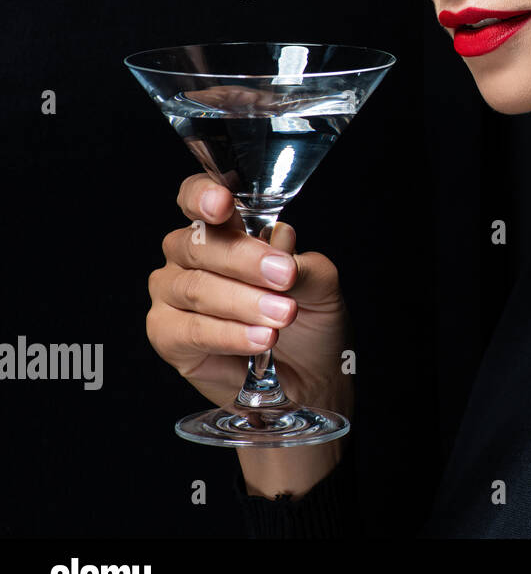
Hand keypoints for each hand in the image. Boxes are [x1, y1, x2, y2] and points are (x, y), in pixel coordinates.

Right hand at [145, 173, 352, 417]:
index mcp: (225, 229)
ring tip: (283, 316)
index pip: (197, 197)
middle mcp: (192, 256)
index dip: (203, 195)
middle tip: (284, 276)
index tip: (222, 203)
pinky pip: (189, 329)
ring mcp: (174, 294)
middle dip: (244, 259)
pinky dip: (228, 334)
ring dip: (243, 302)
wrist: (311, 378)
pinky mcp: (168, 336)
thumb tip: (281, 237)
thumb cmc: (311, 321)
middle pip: (198, 243)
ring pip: (195, 287)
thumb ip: (300, 261)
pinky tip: (260, 339)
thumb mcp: (320, 285)